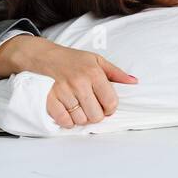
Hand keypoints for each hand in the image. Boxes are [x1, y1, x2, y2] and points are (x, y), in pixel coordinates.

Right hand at [0, 34, 137, 128]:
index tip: (107, 107)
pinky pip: (64, 120)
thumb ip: (116, 73)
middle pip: (96, 115)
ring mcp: (63, 92)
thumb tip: (134, 81)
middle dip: (97, 115)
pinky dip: (68, 121)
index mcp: (94, 73)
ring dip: (82, 118)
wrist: (44, 57)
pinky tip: (69, 113)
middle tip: (92, 108)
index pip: (110, 102)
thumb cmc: (73, 60)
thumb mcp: (97, 60)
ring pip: (80, 120)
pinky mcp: (50, 99)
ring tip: (80, 108)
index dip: (111, 109)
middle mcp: (79, 83)